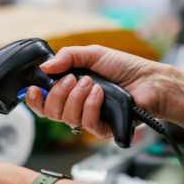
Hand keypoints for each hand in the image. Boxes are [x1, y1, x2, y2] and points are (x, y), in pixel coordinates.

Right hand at [23, 45, 168, 139]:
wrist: (150, 81)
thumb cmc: (125, 68)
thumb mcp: (93, 54)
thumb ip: (67, 57)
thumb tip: (44, 66)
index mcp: (69, 91)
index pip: (43, 102)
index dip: (34, 99)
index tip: (33, 89)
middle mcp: (76, 107)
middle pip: (50, 112)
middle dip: (58, 94)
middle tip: (73, 80)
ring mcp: (88, 119)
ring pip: (67, 118)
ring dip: (76, 98)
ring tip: (92, 84)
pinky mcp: (102, 129)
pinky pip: (86, 123)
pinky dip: (91, 106)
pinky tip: (100, 94)